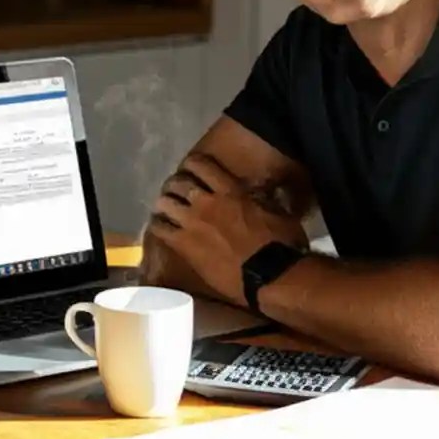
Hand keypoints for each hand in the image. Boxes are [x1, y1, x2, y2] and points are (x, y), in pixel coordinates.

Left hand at [146, 153, 305, 306]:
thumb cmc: (280, 243)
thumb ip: (258, 199)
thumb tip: (256, 194)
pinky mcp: (184, 245)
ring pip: (165, 203)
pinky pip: (160, 229)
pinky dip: (158, 225)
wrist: (269, 274)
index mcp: (230, 190)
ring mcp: (192, 223)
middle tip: (174, 190)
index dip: (191, 164)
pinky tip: (159, 226)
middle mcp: (206, 201)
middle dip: (174, 184)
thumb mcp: (275, 211)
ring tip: (164, 208)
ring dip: (164, 203)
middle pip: (178, 183)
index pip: (201, 165)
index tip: (190, 168)